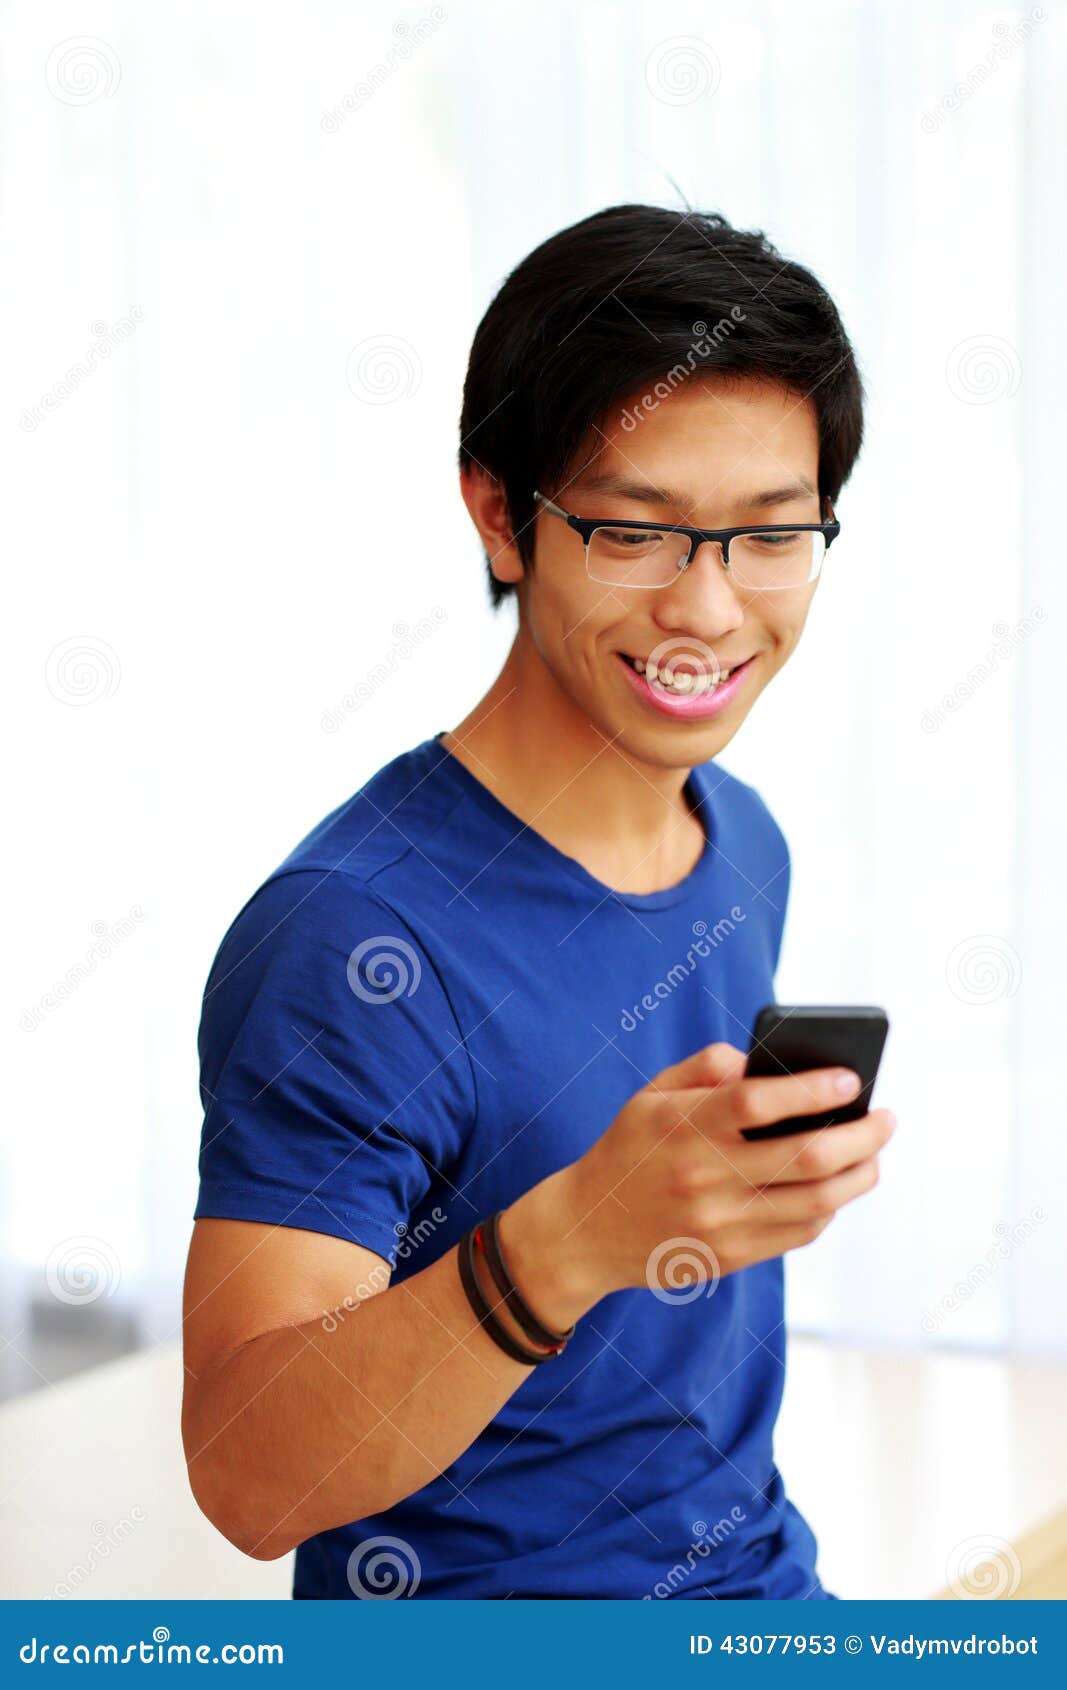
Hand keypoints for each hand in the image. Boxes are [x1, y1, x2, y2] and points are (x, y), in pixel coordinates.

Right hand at [506, 1042, 894, 1322]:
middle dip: (861, 1135)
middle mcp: (705, 1177)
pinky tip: (839, 1186)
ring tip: (874, 1153)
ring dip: (859, 1175)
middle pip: (806, 1157)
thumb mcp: (650, 1095)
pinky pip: (800, 1232)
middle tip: (886, 1118)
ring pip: (816, 1202)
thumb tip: (760, 1062)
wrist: (589, 1230)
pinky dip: (830, 1207)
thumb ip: (705, 1067)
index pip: (760, 1102)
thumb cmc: (630, 1148)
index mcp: (684, 1126)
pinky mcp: (731, 1256)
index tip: (851, 1078)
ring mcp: (720, 1223)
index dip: (813, 1088)